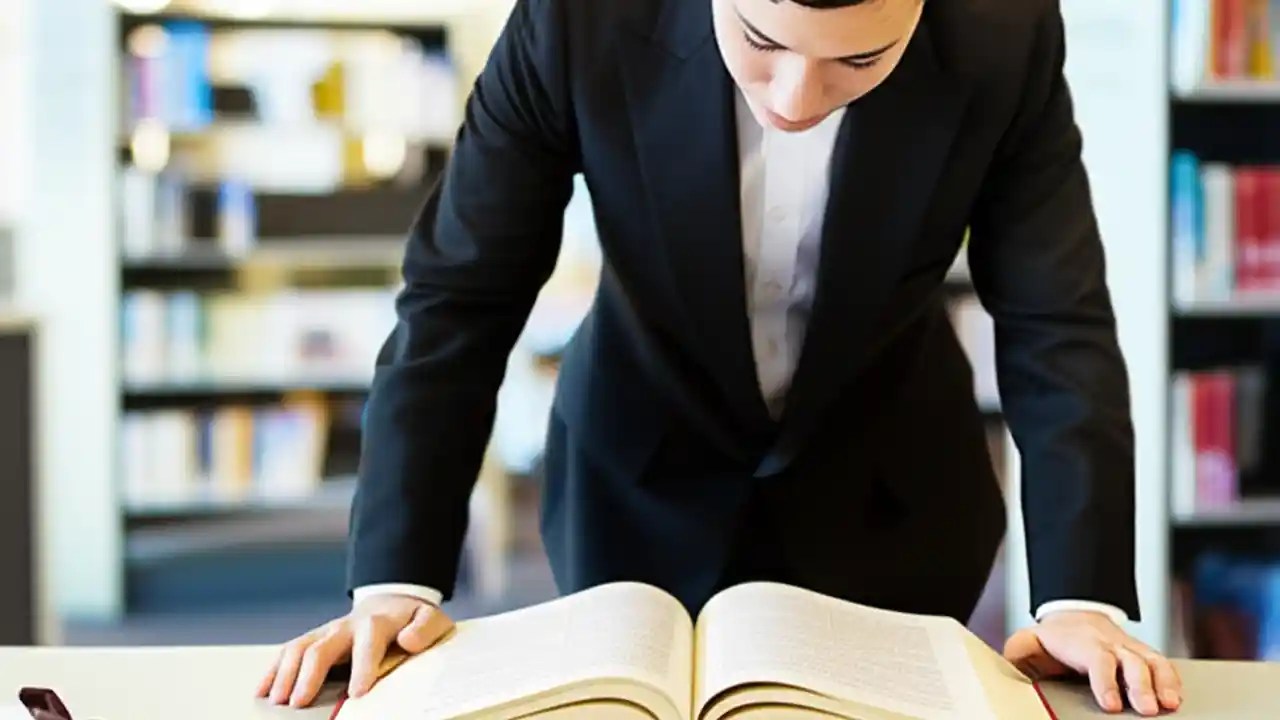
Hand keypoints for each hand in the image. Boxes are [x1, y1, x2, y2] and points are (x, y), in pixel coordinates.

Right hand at [256, 595, 453, 707]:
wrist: (393, 602)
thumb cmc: (412, 621)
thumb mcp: (431, 620)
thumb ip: (424, 629)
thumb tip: (409, 639)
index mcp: (379, 624)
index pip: (368, 641)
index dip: (363, 666)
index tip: (357, 694)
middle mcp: (347, 626)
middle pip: (323, 645)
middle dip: (309, 675)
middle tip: (299, 703)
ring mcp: (327, 631)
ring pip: (300, 647)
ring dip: (286, 674)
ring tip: (278, 700)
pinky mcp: (315, 638)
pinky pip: (289, 650)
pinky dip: (274, 670)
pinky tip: (263, 690)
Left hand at [1004, 611, 1180, 715]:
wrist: (1072, 614)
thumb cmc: (1049, 639)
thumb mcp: (1026, 643)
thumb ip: (1020, 654)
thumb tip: (1009, 667)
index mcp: (1081, 642)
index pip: (1097, 659)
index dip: (1106, 681)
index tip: (1111, 705)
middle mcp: (1109, 643)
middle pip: (1130, 661)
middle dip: (1140, 686)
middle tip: (1147, 709)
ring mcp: (1128, 647)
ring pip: (1151, 660)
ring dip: (1163, 682)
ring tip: (1170, 705)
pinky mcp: (1142, 654)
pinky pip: (1162, 663)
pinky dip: (1172, 679)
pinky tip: (1176, 697)